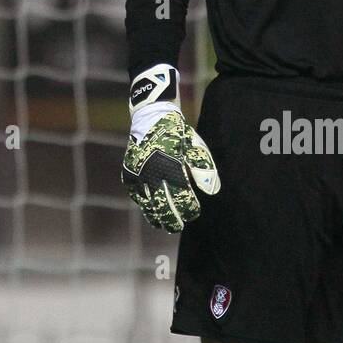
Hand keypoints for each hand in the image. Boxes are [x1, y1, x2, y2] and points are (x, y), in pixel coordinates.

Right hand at [121, 65, 219, 231]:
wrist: (151, 116)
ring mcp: (139, 174)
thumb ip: (204, 169)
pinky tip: (150, 210)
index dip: (190, 209)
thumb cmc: (178, 133)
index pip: (183, 198)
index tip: (195, 212)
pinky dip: (144, 204)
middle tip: (178, 227)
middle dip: (172, 219)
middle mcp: (154, 173)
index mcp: (173, 167)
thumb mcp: (195, 147)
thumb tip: (212, 191)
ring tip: (164, 225)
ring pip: (147, 204)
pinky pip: (137, 194)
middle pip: (163, 206)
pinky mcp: (129, 173)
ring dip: (156, 216)